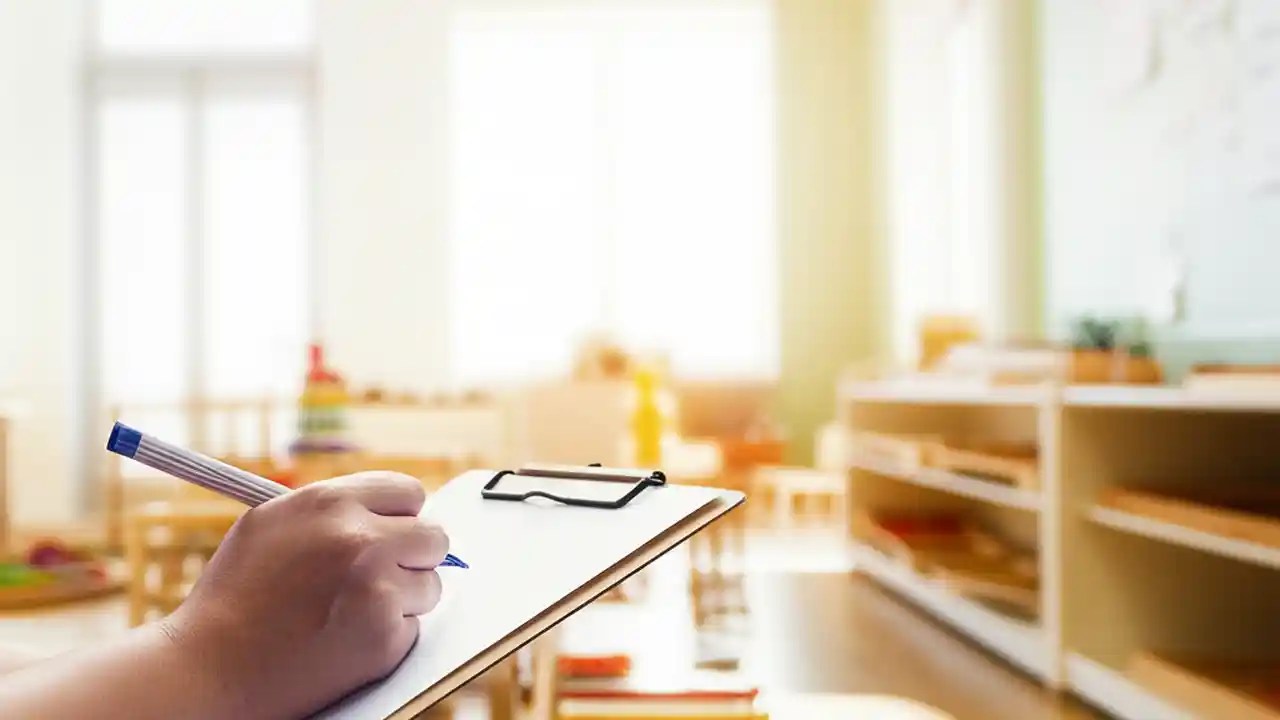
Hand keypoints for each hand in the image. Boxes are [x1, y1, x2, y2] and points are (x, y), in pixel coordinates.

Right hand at [164, 472, 448, 718]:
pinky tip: (347, 640)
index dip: (403, 516)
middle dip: (414, 557)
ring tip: (351, 613)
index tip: (396, 532)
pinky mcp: (385, 636)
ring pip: (430, 584)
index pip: (409, 492)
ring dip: (405, 600)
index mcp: (329, 503)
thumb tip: (389, 510)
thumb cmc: (235, 597)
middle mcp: (360, 539)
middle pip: (433, 536)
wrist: (210, 668)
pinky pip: (414, 627)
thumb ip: (332, 510)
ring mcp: (377, 589)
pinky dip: (390, 636)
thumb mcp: (271, 525)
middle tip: (385, 575)